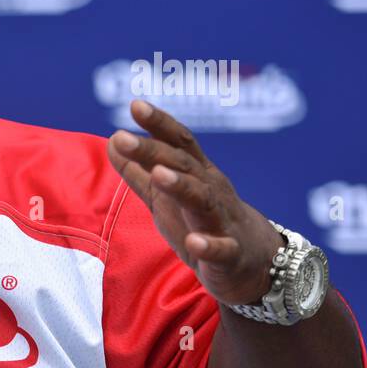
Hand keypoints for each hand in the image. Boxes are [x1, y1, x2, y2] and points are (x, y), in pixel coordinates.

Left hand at [106, 99, 283, 305]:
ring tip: (158, 175)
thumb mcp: (166, 197)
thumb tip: (112, 142)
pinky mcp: (229, 254)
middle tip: (122, 137)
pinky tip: (195, 242)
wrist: (255, 263)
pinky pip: (221, 249)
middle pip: (183, 166)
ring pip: (202, 200)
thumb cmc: (204, 222)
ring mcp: (222, 222)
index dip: (158, 123)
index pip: (179, 143)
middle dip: (153, 151)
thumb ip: (138, 173)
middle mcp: (211, 191)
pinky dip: (209, 245)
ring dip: (181, 186)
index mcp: (197, 175)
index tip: (135, 104)